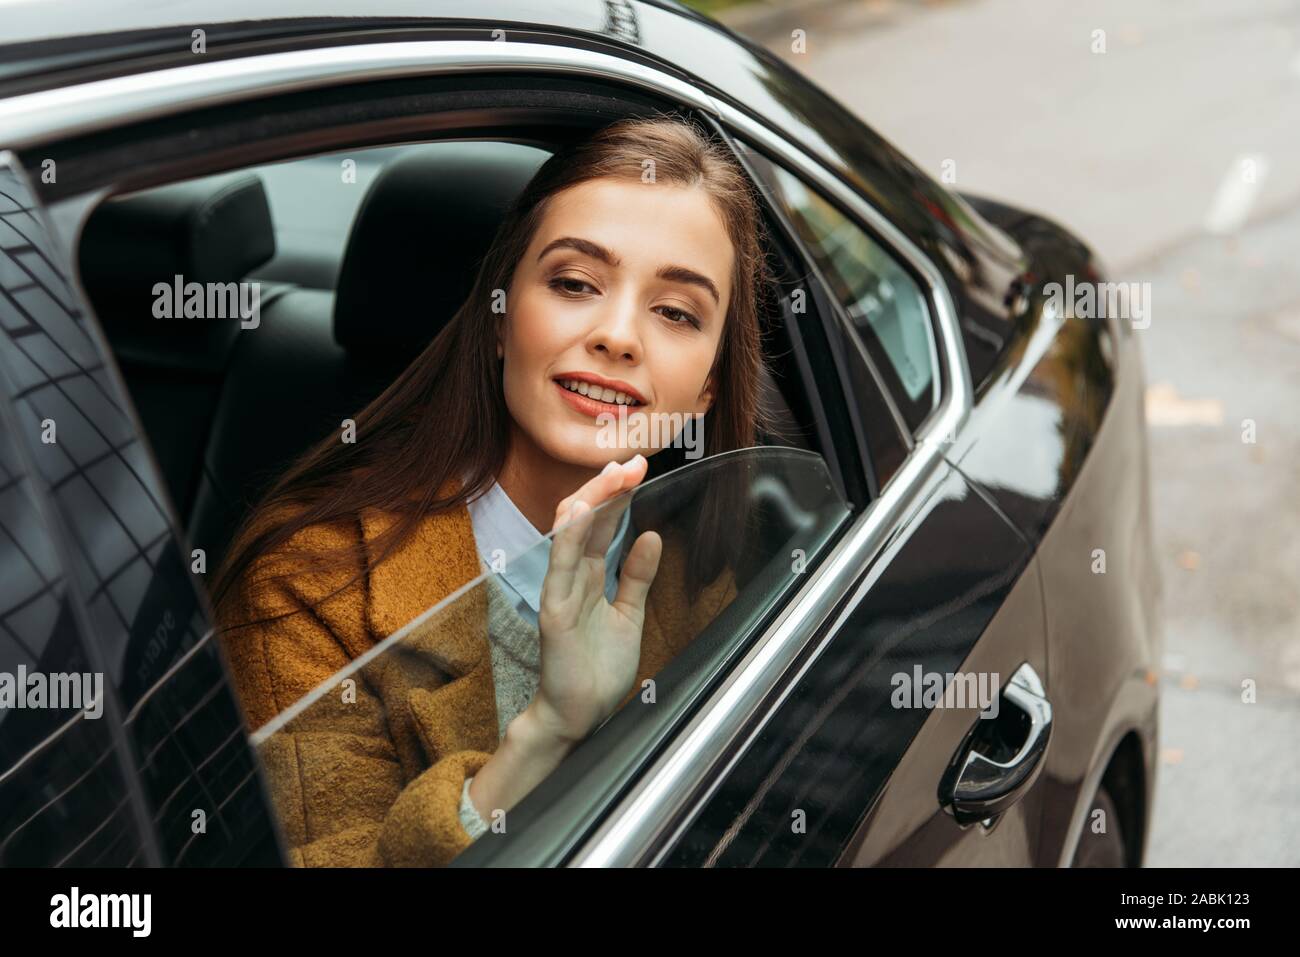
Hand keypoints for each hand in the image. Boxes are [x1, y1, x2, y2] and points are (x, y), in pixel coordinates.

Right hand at [526, 455, 662, 743]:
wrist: (581, 716)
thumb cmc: (599, 670)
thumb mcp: (629, 614)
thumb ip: (636, 577)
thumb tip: (651, 536)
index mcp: (589, 576)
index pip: (603, 524)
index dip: (620, 495)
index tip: (640, 468)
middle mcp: (572, 576)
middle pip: (587, 520)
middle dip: (609, 487)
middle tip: (633, 461)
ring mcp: (560, 591)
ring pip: (570, 533)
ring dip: (592, 500)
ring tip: (613, 475)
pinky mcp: (554, 611)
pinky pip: (558, 567)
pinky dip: (568, 537)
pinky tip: (581, 512)